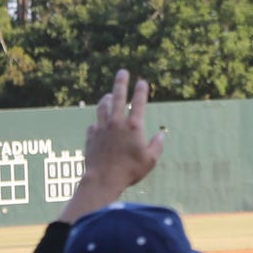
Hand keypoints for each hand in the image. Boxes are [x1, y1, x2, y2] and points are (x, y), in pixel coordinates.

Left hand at [83, 70, 164, 196]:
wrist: (102, 179)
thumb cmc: (129, 171)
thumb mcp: (150, 161)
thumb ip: (157, 146)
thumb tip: (161, 135)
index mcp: (133, 127)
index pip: (138, 103)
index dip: (141, 91)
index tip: (142, 81)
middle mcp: (116, 123)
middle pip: (118, 97)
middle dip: (121, 83)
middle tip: (122, 72)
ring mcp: (102, 129)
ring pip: (103, 108)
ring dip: (106, 100)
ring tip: (108, 96)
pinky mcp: (91, 137)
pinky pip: (94, 126)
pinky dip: (97, 124)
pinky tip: (98, 125)